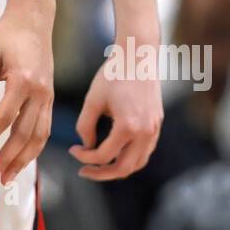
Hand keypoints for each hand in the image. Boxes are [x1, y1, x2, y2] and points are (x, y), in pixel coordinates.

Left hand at [0, 7, 53, 185]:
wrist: (33, 20)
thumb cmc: (8, 35)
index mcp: (23, 81)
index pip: (4, 119)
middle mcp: (40, 93)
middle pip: (24, 135)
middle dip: (8, 160)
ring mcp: (48, 97)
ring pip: (39, 137)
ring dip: (24, 160)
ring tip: (9, 177)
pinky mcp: (50, 98)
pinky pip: (44, 129)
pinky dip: (35, 147)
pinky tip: (24, 159)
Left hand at [69, 43, 162, 180]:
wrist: (138, 55)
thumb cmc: (113, 74)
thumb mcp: (92, 100)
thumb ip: (85, 126)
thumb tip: (87, 146)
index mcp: (128, 127)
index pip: (104, 156)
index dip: (85, 157)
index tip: (72, 150)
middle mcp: (145, 132)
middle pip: (124, 168)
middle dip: (101, 173)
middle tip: (83, 171)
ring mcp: (154, 130)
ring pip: (138, 163)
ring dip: (117, 168)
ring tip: (99, 166)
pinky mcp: (157, 124)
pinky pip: (145, 152)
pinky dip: (130, 158)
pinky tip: (114, 152)